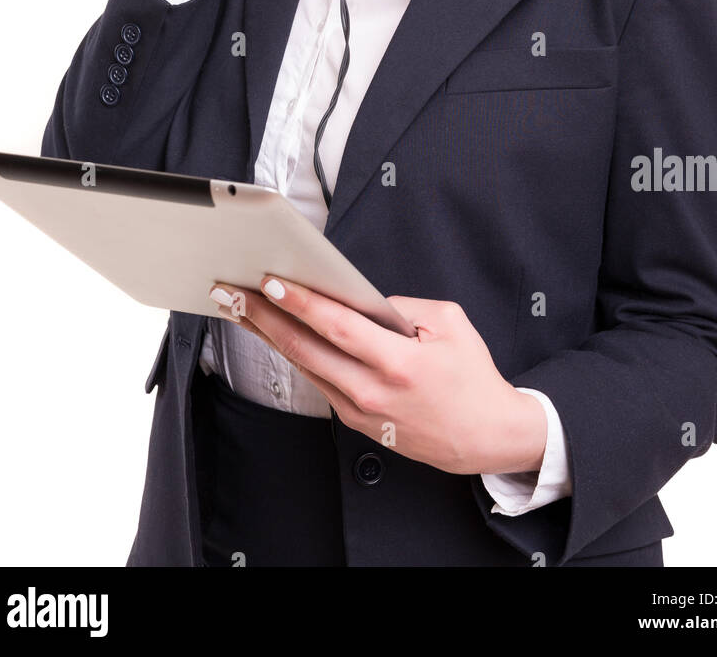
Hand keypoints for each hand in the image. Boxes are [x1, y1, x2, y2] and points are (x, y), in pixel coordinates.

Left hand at [208, 277, 547, 475]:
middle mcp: (371, 390)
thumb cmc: (471, 376)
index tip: (270, 280)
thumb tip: (358, 298)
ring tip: (239, 306)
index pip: (337, 326)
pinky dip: (293, 354)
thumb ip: (399, 307)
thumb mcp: (448, 324)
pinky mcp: (354, 420)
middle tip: (231, 290)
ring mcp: (359, 410)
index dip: (300, 302)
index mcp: (397, 362)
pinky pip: (317, 380)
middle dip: (262, 317)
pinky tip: (274, 333)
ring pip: (303, 365)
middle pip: (304, 348)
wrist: (485, 435)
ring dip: (267, 334)